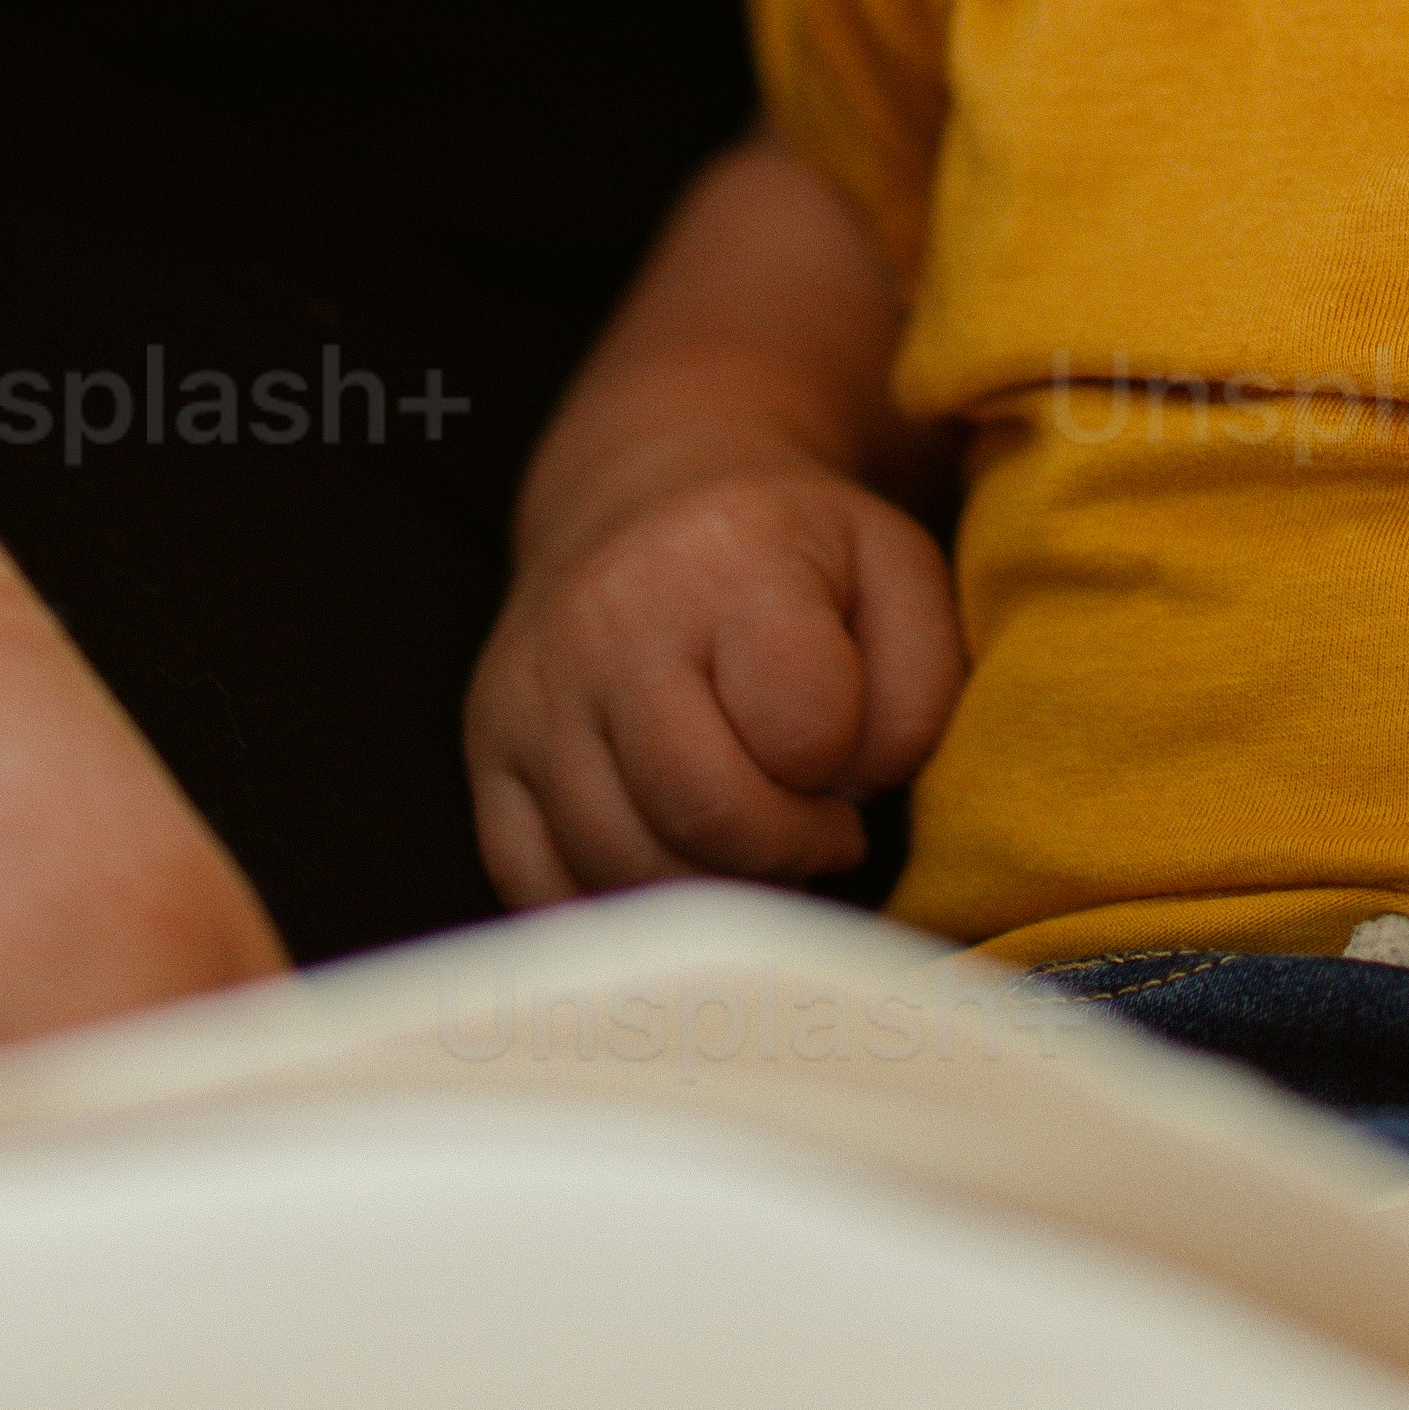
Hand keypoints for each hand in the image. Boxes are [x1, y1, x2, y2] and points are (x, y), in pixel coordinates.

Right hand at [467, 448, 962, 905]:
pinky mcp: (487, 756)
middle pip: (706, 813)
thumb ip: (920, 689)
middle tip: (811, 825)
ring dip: (711, 890)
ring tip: (748, 840)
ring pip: (625, 866)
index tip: (849, 755)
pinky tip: (675, 869)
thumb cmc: (790, 555)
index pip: (805, 726)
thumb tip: (853, 798)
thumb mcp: (895, 572)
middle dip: (786, 848)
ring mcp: (533, 695)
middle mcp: (609, 623)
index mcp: (726, 561)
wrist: (645, 499)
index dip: (849, 764)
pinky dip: (622, 910)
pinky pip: (542, 891)